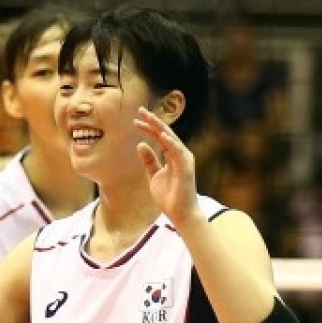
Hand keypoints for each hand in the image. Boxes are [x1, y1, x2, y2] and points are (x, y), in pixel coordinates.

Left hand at [134, 107, 199, 226]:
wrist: (179, 213)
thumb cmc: (169, 196)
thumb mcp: (153, 175)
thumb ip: (148, 160)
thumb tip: (141, 144)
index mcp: (172, 156)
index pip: (160, 137)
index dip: (148, 128)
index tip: (135, 120)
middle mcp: (180, 155)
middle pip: (166, 133)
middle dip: (153, 121)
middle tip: (141, 109)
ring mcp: (184, 160)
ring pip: (171, 139)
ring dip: (160, 127)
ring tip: (149, 117)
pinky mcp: (186, 168)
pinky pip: (178, 152)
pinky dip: (170, 143)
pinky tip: (161, 135)